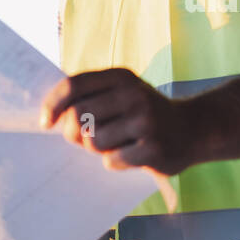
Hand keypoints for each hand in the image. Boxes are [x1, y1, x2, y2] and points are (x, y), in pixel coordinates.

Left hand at [38, 68, 200, 176]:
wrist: (194, 129)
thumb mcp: (122, 93)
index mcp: (122, 77)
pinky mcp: (153, 148)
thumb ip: (89, 97)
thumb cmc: (145, 113)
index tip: (45, 122)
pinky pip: (112, 161)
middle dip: (74, 133)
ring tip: (118, 143)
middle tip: (86, 138)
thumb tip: (49, 117)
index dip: (52, 105)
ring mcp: (146, 121)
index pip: (73, 85)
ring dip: (99, 149)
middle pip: (78, 117)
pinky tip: (134, 154)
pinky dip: (117, 162)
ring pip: (93, 142)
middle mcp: (134, 95)